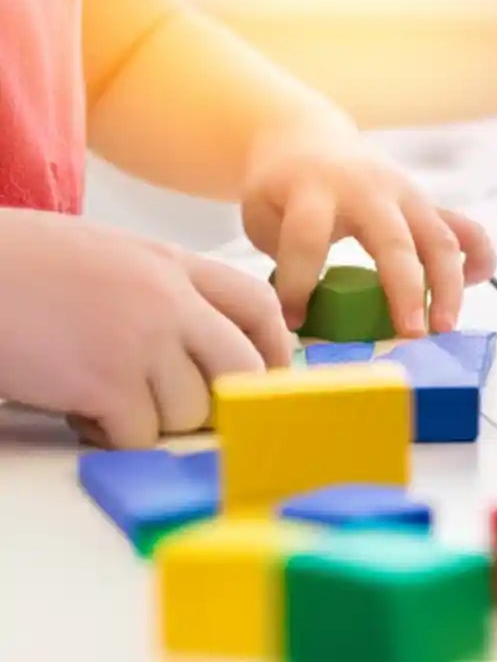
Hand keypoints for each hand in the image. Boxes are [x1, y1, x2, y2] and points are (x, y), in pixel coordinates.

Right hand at [0, 209, 291, 447]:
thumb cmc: (21, 268)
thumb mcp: (111, 258)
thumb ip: (165, 293)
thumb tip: (210, 349)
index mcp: (172, 263)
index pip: (258, 304)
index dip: (274, 347)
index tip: (267, 375)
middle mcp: (169, 300)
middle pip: (243, 369)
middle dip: (222, 402)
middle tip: (184, 411)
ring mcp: (141, 341)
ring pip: (190, 411)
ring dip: (151, 420)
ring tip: (104, 398)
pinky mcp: (105, 383)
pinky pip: (140, 435)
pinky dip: (110, 436)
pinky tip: (77, 411)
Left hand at [241, 127, 495, 335]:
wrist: (310, 140)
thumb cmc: (282, 188)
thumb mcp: (261, 211)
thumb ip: (282, 253)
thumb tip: (308, 313)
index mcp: (316, 189)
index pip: (308, 237)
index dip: (299, 282)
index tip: (294, 320)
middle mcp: (370, 190)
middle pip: (394, 240)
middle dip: (406, 289)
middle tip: (411, 334)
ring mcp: (406, 195)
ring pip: (440, 239)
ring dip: (449, 286)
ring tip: (445, 328)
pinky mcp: (427, 204)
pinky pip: (465, 229)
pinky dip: (479, 256)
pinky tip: (478, 283)